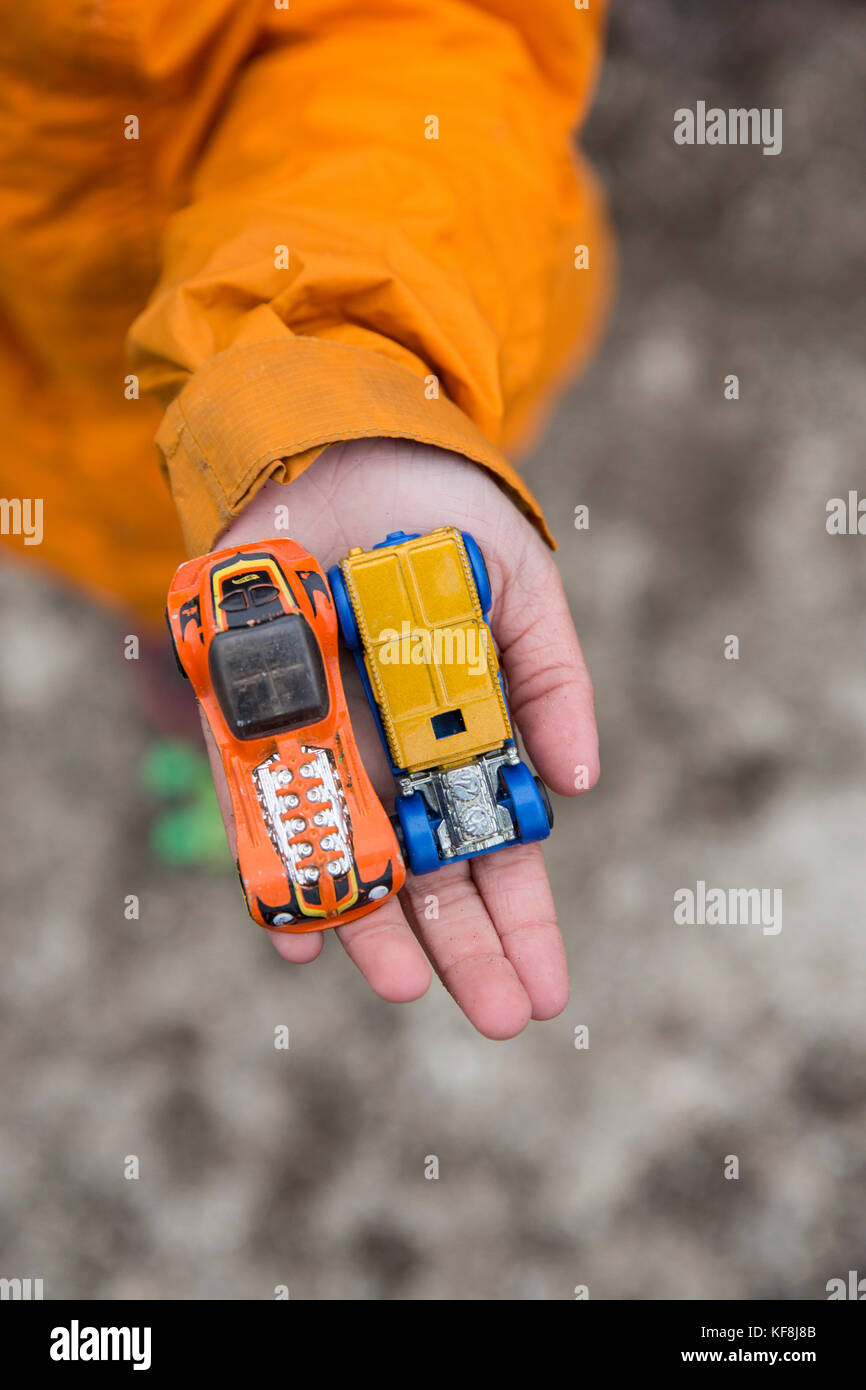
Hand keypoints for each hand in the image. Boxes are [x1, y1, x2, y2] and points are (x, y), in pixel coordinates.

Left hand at [204, 438, 597, 1038]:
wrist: (340, 447)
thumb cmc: (440, 515)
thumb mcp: (523, 589)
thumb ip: (554, 678)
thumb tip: (581, 782)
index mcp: (463, 734)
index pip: (500, 846)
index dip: (524, 917)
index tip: (546, 988)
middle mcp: (394, 756)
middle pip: (432, 873)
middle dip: (463, 948)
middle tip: (496, 1019)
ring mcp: (325, 744)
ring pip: (352, 857)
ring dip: (376, 927)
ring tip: (401, 987)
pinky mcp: (254, 722)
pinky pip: (263, 809)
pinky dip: (278, 870)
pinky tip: (300, 935)